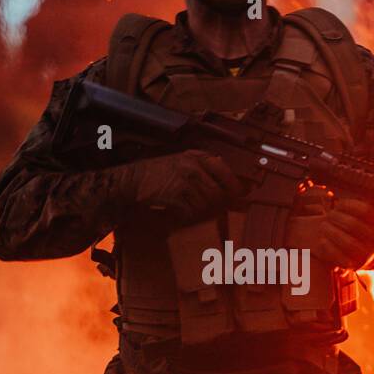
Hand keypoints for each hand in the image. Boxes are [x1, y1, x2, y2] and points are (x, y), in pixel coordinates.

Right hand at [126, 149, 243, 221]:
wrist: (133, 180)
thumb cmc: (157, 172)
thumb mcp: (182, 161)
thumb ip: (204, 168)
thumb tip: (228, 185)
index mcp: (197, 157)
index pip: (225, 171)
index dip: (235, 186)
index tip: (240, 196)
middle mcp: (193, 167)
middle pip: (219, 192)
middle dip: (219, 205)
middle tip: (217, 211)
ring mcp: (185, 181)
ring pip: (207, 204)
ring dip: (203, 213)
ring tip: (194, 211)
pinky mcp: (177, 196)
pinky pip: (193, 212)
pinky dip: (189, 217)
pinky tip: (182, 213)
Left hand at [313, 197, 373, 269]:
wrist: (364, 253)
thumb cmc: (359, 228)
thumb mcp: (365, 216)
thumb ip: (356, 206)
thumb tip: (335, 197)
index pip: (365, 210)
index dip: (348, 205)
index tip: (338, 204)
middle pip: (353, 225)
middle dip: (337, 218)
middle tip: (328, 216)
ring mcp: (367, 254)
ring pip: (348, 243)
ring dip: (332, 232)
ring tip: (323, 226)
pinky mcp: (356, 265)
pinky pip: (341, 258)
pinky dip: (329, 248)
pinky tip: (322, 240)